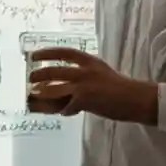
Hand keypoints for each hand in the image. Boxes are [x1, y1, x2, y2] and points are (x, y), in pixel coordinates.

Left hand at [27, 48, 157, 124]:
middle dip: (39, 75)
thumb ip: (85, 74)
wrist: (135, 99)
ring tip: (34, 95)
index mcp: (90, 61)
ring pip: (54, 89)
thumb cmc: (121, 88)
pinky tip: (65, 112)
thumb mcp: (102, 73)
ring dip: (42, 93)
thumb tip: (68, 82)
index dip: (47, 53)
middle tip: (30, 78)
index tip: (34, 55)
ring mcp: (83, 85)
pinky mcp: (83, 100)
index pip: (64, 52)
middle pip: (54, 71)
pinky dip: (64, 110)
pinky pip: (66, 107)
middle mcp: (84, 71)